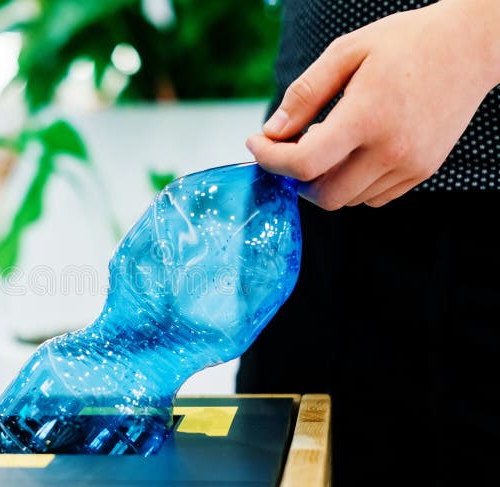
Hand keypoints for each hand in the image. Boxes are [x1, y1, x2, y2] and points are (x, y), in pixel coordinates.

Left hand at [246, 0, 499, 208]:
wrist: (470, 47)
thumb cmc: (406, 43)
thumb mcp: (346, 52)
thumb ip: (305, 95)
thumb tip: (272, 131)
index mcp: (367, 116)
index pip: (304, 164)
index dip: (271, 160)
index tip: (257, 144)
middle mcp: (391, 149)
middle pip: (323, 195)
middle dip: (296, 179)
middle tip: (290, 149)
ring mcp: (410, 165)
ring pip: (347, 201)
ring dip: (325, 181)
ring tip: (327, 143)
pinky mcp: (422, 172)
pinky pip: (373, 198)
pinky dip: (352, 185)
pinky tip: (353, 153)